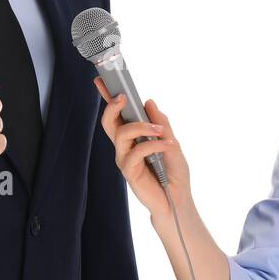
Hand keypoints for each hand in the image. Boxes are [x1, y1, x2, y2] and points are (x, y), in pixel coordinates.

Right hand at [93, 77, 190, 220]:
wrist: (178, 200)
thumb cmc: (174, 173)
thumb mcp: (172, 143)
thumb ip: (161, 124)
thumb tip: (148, 102)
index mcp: (134, 137)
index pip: (118, 114)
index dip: (108, 97)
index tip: (101, 79)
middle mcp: (125, 146)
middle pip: (109, 122)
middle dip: (112, 106)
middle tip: (123, 97)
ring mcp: (125, 158)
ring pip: (122, 134)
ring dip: (142, 127)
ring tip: (160, 131)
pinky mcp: (128, 171)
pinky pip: (136, 152)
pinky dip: (153, 145)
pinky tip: (168, 147)